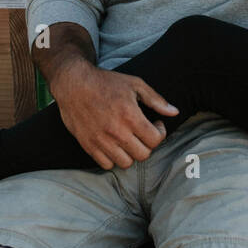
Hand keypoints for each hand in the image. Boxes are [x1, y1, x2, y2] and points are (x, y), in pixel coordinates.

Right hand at [50, 58, 179, 169]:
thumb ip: (156, 100)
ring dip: (131, 153)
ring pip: (126, 163)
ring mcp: (101, 141)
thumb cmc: (106, 82)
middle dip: (147, 144)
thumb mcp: (135, 84)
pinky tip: (114, 144)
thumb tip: (174, 112)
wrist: (73, 83)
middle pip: (143, 155)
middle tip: (142, 133)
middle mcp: (116, 131)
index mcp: (130, 116)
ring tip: (129, 139)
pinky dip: (113, 158)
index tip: (155, 124)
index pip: (155, 140)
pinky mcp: (88, 145)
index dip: (160, 133)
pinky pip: (106, 164)